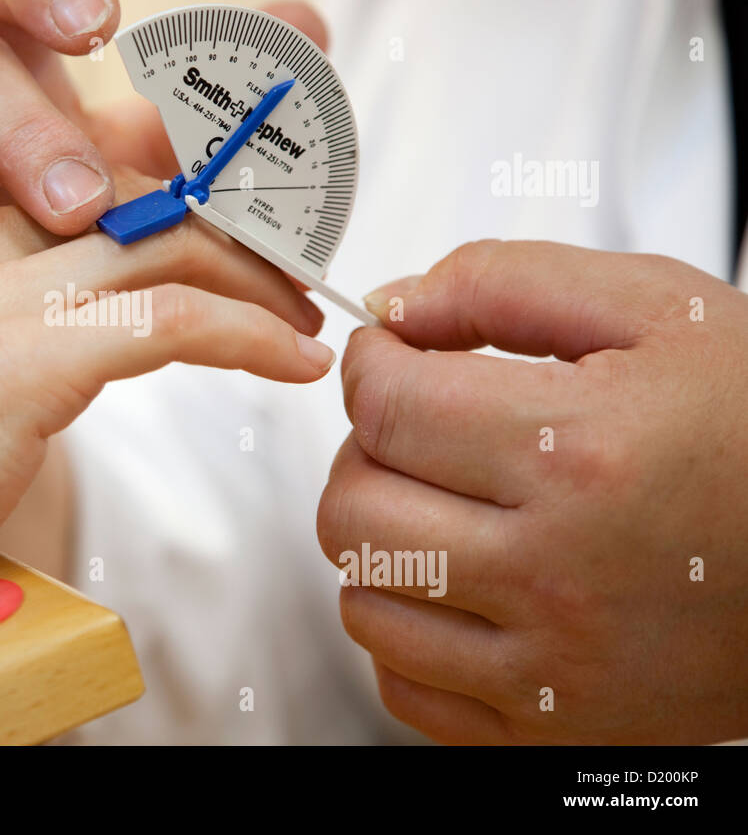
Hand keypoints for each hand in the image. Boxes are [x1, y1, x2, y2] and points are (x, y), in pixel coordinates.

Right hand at [0, 169, 332, 525]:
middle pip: (149, 190)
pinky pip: (174, 319)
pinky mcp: (20, 351)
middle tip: (299, 281)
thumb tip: (143, 298)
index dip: (199, 189)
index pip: (106, 161)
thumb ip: (38, 290)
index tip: (260, 230)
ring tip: (306, 327)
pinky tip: (293, 364)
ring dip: (259, 284)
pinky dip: (252, 338)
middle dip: (244, 232)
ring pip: (171, 241)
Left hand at [318, 240, 747, 743]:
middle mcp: (558, 573)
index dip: (370, 367)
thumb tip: (390, 308)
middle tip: (413, 432)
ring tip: (440, 505)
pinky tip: (457, 583)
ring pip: (364, 601)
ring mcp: (553, 665)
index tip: (389, 360)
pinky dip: (405, 629)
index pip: (386, 409)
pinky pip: (404, 687)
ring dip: (378, 541)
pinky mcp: (553, 726)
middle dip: (363, 453)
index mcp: (581, 455)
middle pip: (353, 511)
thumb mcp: (656, 310)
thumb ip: (504, 284)